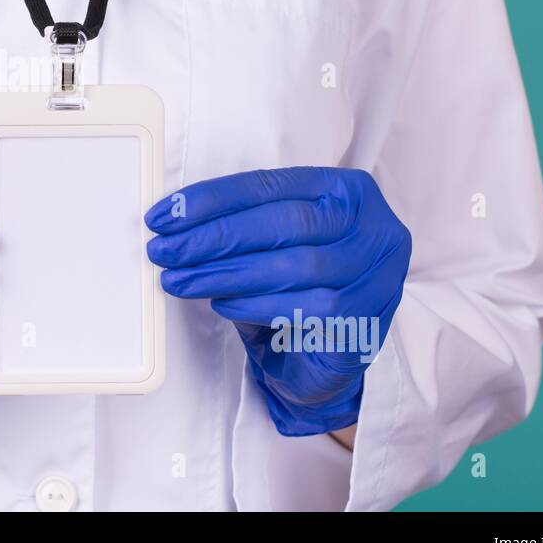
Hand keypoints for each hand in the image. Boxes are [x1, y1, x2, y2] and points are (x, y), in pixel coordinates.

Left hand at [146, 168, 409, 435]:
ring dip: (225, 273)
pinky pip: (306, 308)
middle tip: (164, 250)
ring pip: (294, 266)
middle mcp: (372, 225)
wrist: (327, 358)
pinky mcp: (368, 317)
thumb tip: (175, 220)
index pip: (270, 185)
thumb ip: (239, 223)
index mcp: (345, 189)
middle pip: (283, 222)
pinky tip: (221, 304)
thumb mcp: (271, 243)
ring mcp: (378, 272)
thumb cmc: (295, 288)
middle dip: (214, 236)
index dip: (212, 199)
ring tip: (180, 279)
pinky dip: (256, 304)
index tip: (165, 215)